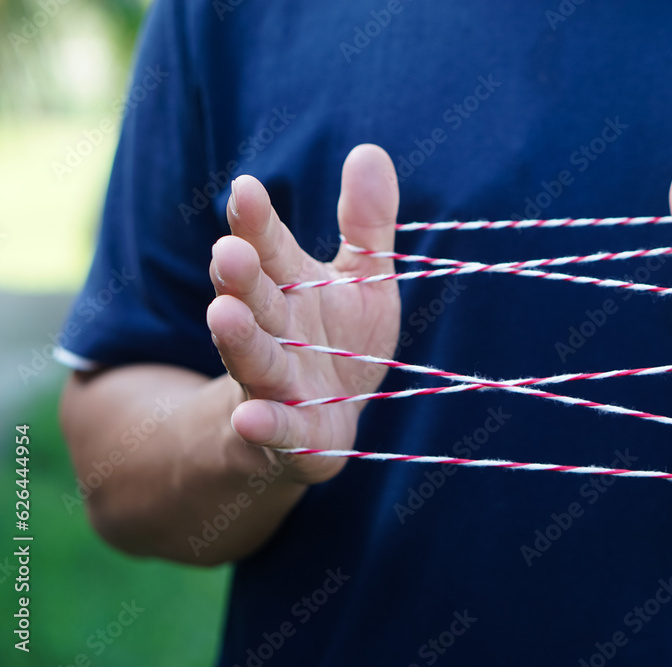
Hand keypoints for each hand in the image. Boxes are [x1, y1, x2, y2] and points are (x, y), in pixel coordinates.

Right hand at [207, 144, 400, 484]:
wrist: (326, 421)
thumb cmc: (341, 343)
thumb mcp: (363, 281)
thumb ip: (366, 225)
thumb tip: (369, 151)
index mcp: (288, 288)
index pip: (269, 249)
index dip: (256, 222)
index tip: (246, 189)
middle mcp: (274, 330)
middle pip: (255, 299)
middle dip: (239, 277)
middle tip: (227, 252)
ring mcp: (276, 382)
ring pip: (254, 358)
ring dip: (237, 339)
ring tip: (221, 314)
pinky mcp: (291, 432)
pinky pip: (277, 428)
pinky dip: (263, 423)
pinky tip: (248, 417)